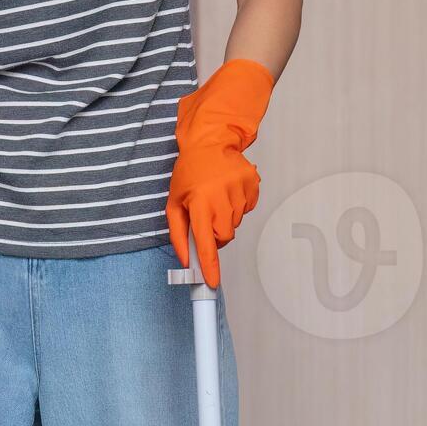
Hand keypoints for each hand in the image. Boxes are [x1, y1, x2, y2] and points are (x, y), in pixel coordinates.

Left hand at [167, 58, 275, 288]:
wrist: (211, 141)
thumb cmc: (189, 172)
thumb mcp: (174, 202)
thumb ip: (178, 233)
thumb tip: (186, 259)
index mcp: (200, 203)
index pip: (206, 244)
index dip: (209, 267)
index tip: (212, 284)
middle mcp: (222, 199)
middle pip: (224, 237)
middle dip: (215, 233)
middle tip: (205, 215)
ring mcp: (240, 191)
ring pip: (235, 224)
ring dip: (225, 217)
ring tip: (215, 196)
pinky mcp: (253, 186)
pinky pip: (247, 210)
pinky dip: (238, 206)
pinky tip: (228, 190)